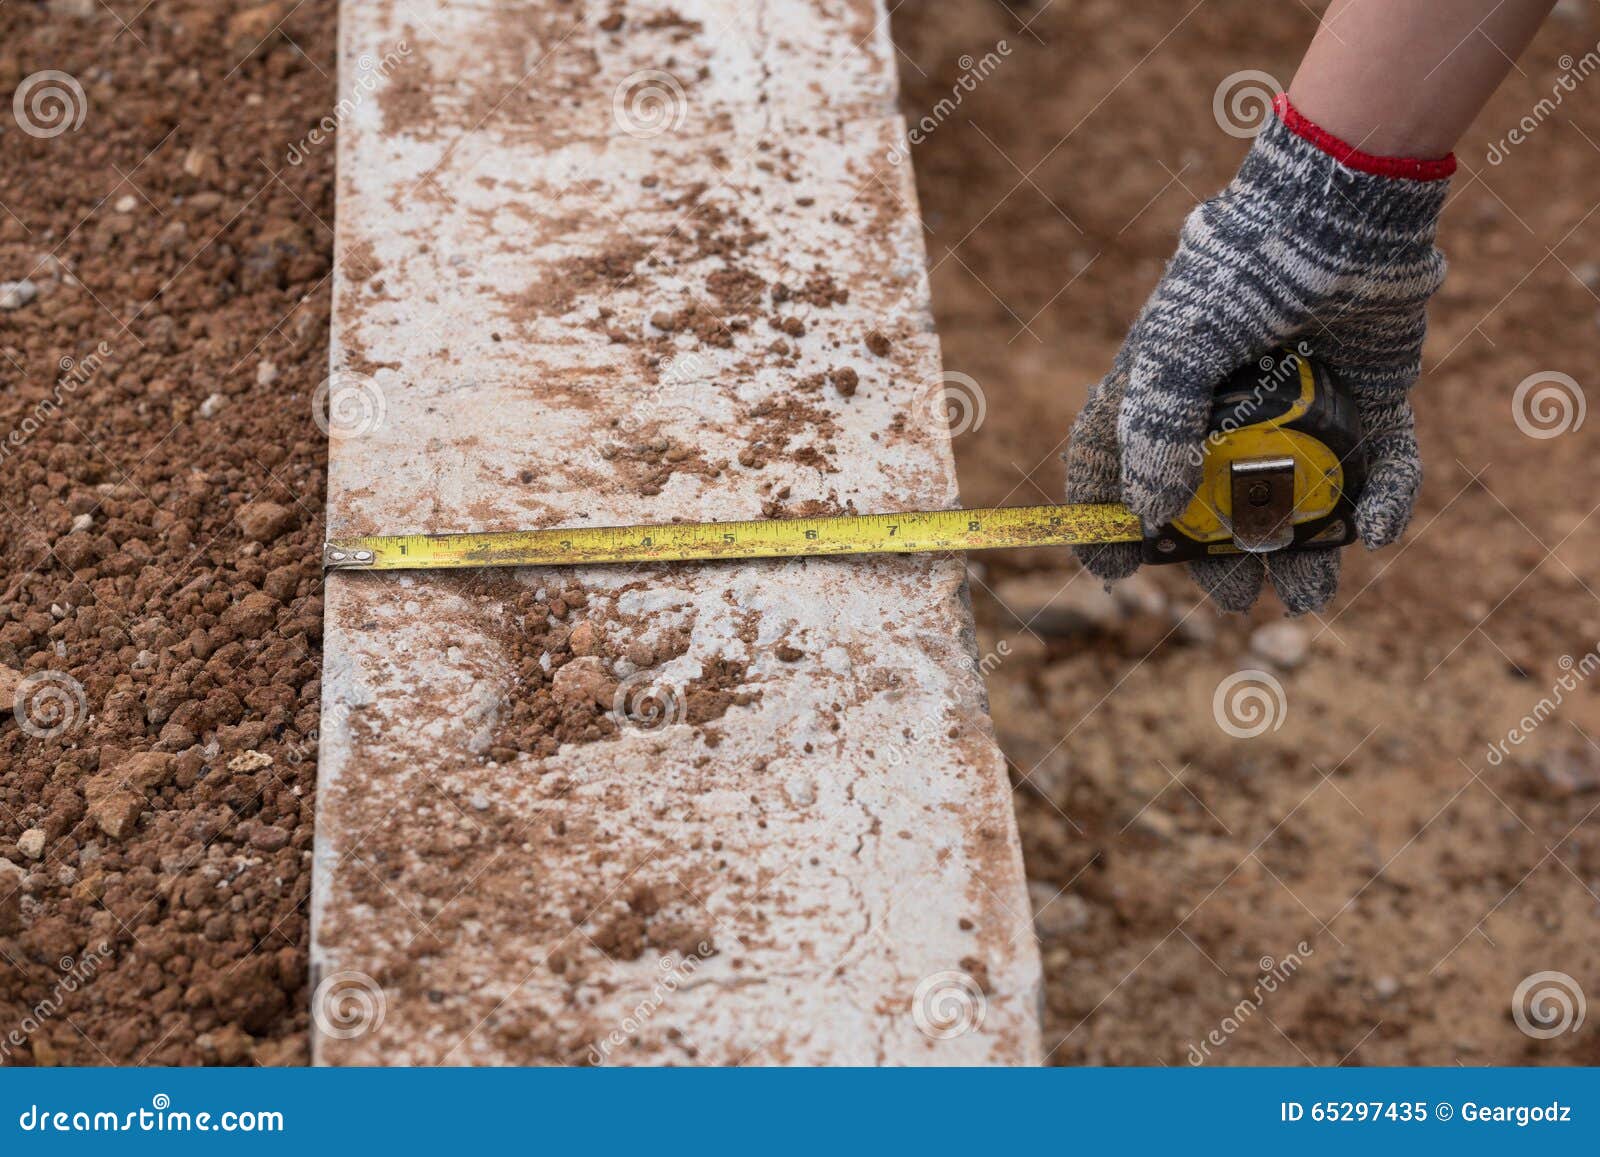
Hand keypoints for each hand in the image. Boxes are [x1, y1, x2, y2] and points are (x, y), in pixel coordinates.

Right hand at [1064, 97, 1449, 613]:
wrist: (1344, 212)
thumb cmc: (1243, 273)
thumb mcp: (1175, 348)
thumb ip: (1153, 431)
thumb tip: (1149, 517)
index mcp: (1165, 390)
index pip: (1116, 465)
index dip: (1107, 522)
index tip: (1117, 573)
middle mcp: (1231, 410)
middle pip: (1216, 503)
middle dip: (1222, 558)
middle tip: (1232, 594)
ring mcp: (1305, 409)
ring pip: (1300, 499)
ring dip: (1303, 553)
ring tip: (1307, 596)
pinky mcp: (1373, 401)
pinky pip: (1382, 464)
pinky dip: (1385, 500)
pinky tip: (1378, 533)